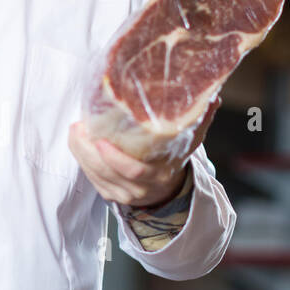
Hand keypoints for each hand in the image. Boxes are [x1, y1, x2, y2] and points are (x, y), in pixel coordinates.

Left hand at [67, 95, 220, 207]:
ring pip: (95, 175)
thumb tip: (214, 95)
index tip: (101, 139)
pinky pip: (91, 178)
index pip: (134, 171)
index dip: (115, 158)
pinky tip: (77, 142)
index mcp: (159, 175)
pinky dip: (81, 160)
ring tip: (76, 130)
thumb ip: (200, 119)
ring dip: (80, 152)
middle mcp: (139, 189)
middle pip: (107, 172)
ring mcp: (123, 194)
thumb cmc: (174, 158)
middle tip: (80, 127)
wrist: (167, 189)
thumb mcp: (189, 141)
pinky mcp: (109, 195)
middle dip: (88, 151)